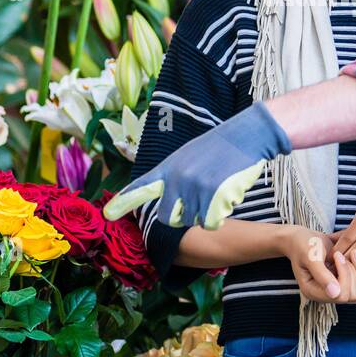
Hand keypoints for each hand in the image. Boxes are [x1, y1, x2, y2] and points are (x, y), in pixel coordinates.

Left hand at [102, 102, 290, 228]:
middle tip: (200, 200)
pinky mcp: (214, 197)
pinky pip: (213, 223)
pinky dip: (222, 214)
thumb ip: (175, 177)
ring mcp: (194, 188)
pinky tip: (229, 193)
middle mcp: (177, 179)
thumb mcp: (189, 155)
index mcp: (169, 167)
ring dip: (207, 213)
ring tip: (218, 188)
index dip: (124, 202)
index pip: (142, 187)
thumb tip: (167, 204)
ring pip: (194, 222)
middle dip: (183, 216)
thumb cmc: (221, 146)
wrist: (247, 133)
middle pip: (168, 219)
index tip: (108, 213)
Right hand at [282, 226, 355, 303]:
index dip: (344, 275)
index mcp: (313, 292)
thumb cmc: (303, 245)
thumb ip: (321, 275)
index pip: (340, 295)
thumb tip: (335, 294)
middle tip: (349, 252)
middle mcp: (326, 295)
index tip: (337, 254)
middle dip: (355, 273)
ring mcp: (336, 290)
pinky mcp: (345, 283)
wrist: (302, 238)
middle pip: (353, 296)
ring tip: (355, 253)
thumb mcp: (310, 256)